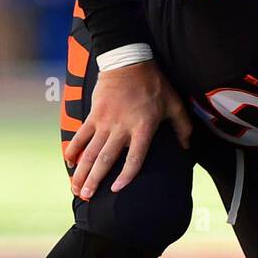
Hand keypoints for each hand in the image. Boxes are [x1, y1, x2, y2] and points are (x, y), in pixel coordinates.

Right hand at [65, 61, 191, 199]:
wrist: (128, 60)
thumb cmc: (154, 83)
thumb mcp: (174, 103)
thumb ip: (183, 127)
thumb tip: (187, 148)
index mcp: (143, 127)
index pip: (134, 158)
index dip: (126, 176)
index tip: (116, 190)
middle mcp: (122, 127)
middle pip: (106, 159)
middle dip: (94, 180)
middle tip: (86, 197)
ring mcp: (105, 121)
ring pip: (90, 151)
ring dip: (81, 171)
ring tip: (76, 188)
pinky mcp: (93, 114)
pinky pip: (81, 135)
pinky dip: (73, 149)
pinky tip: (69, 163)